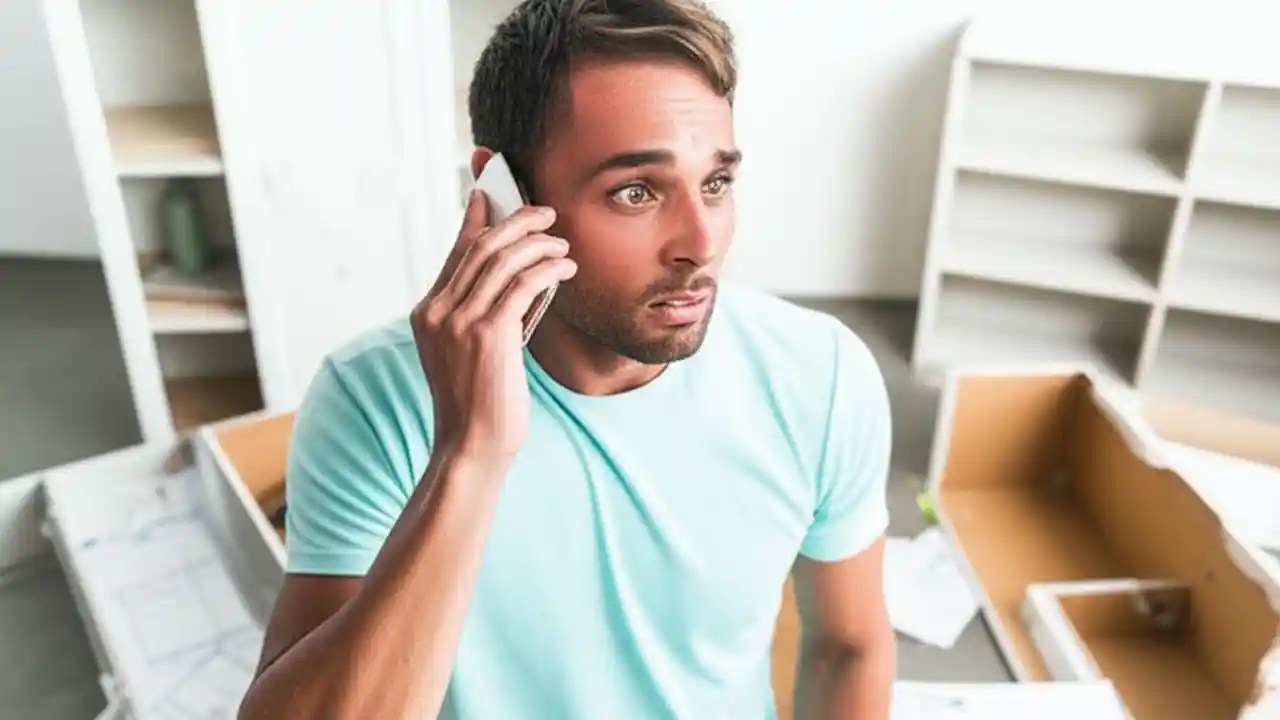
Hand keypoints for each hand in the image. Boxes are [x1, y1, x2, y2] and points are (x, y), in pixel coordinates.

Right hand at [411, 191, 575, 461]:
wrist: (471, 446)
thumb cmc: (477, 404)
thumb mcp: (466, 352)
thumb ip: (477, 315)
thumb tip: (510, 282)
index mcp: (428, 312)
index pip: (456, 251)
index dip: (477, 216)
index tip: (493, 192)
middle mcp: (438, 311)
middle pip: (480, 245)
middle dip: (516, 221)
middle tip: (546, 213)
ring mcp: (460, 322)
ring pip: (502, 259)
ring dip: (538, 244)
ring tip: (562, 244)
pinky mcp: (488, 335)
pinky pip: (522, 285)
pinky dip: (547, 270)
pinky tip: (565, 268)